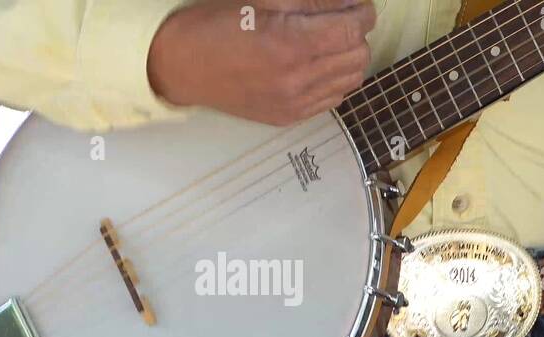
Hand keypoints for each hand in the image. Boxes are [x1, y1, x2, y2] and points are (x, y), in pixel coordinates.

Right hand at [148, 0, 375, 125]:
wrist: (182, 66)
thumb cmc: (215, 25)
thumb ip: (312, 1)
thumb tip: (349, 1)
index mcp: (292, 44)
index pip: (354, 28)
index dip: (361, 11)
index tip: (353, 5)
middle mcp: (297, 80)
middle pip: (358, 56)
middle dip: (355, 34)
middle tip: (337, 21)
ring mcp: (294, 104)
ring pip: (350, 81)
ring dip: (347, 58)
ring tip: (327, 43)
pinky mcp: (288, 117)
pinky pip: (331, 100)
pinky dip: (332, 80)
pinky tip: (313, 66)